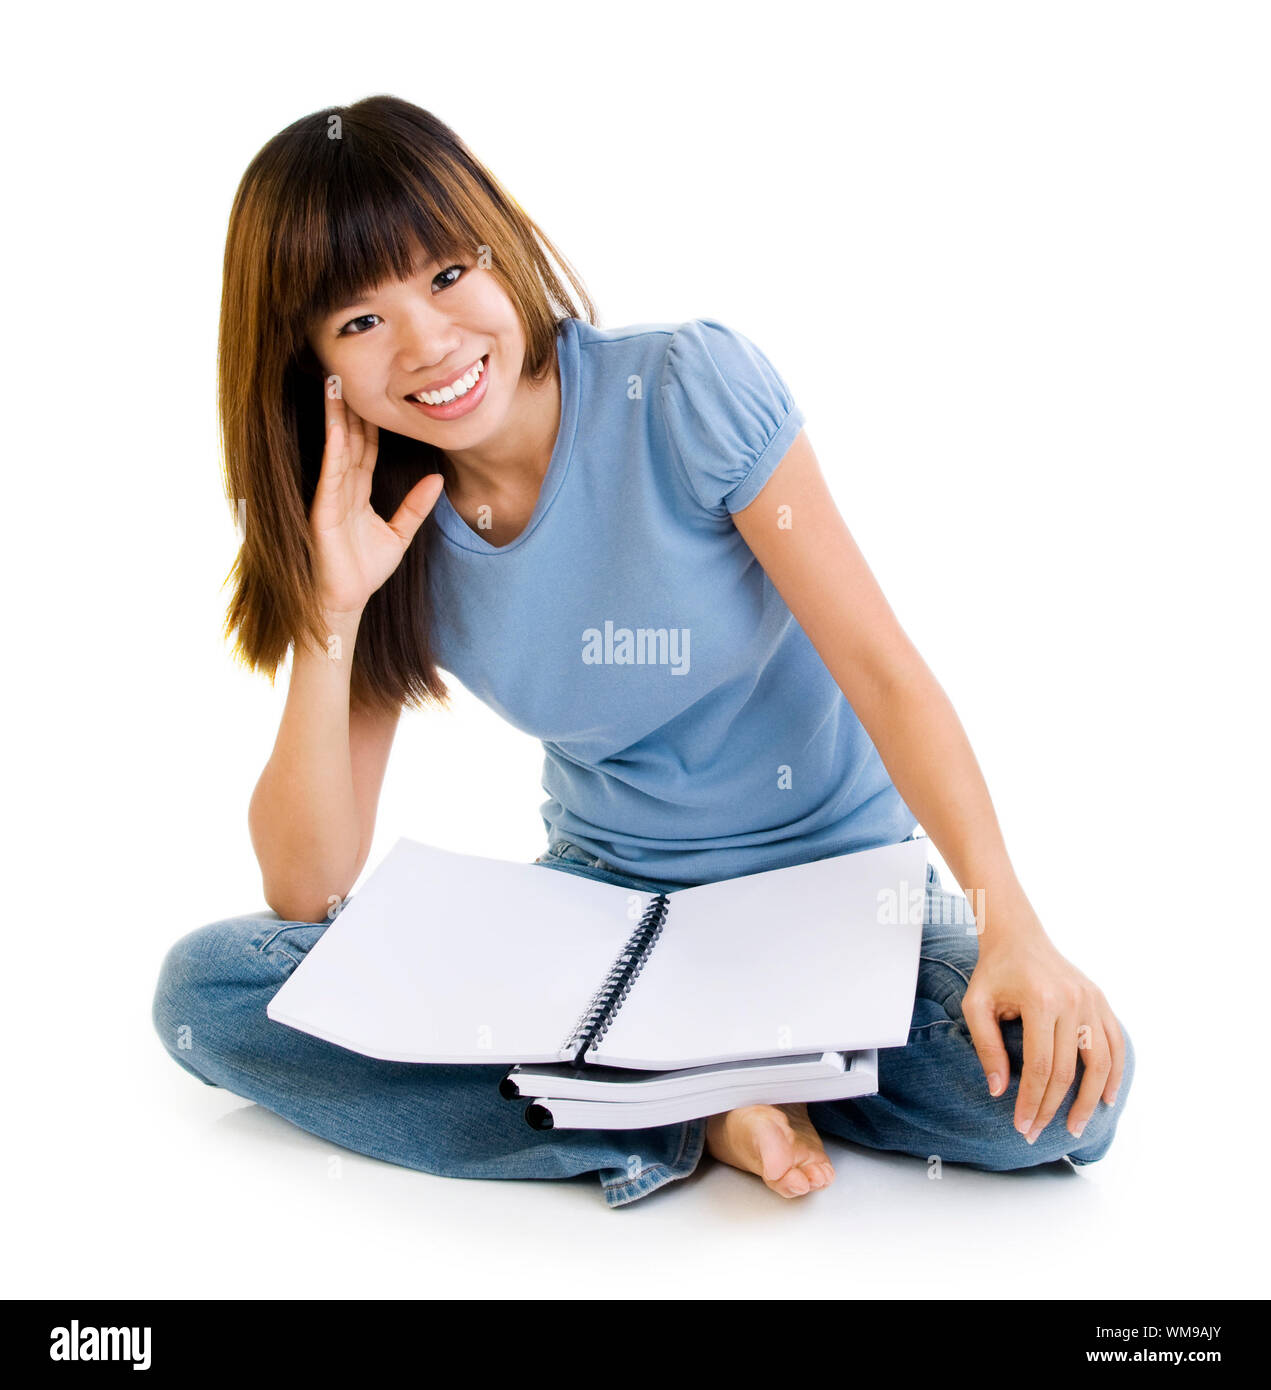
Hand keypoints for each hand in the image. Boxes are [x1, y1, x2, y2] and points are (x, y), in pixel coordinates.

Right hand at [309, 379, 443, 615]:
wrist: (345, 601)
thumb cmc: (364, 571)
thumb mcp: (399, 535)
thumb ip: (415, 507)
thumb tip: (436, 480)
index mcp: (357, 492)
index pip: (365, 449)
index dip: (369, 421)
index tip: (376, 393)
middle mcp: (341, 489)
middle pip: (348, 440)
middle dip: (348, 408)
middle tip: (349, 373)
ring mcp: (329, 496)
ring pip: (336, 447)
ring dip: (335, 416)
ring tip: (335, 384)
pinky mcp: (322, 508)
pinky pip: (330, 471)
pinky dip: (334, 446)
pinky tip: (336, 423)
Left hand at [961, 923, 1125, 1143]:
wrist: (1018, 937)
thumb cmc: (994, 973)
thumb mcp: (976, 1005)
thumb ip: (986, 1047)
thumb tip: (999, 1091)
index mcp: (1041, 1001)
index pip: (1041, 1066)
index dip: (1033, 1101)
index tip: (1022, 1125)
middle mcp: (1073, 1001)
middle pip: (1068, 1070)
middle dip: (1053, 1108)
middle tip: (1038, 1133)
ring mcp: (1092, 1001)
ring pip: (1101, 1062)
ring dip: (1089, 1100)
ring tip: (1075, 1127)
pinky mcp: (1101, 1001)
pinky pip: (1115, 1043)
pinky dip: (1115, 1073)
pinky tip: (1105, 1098)